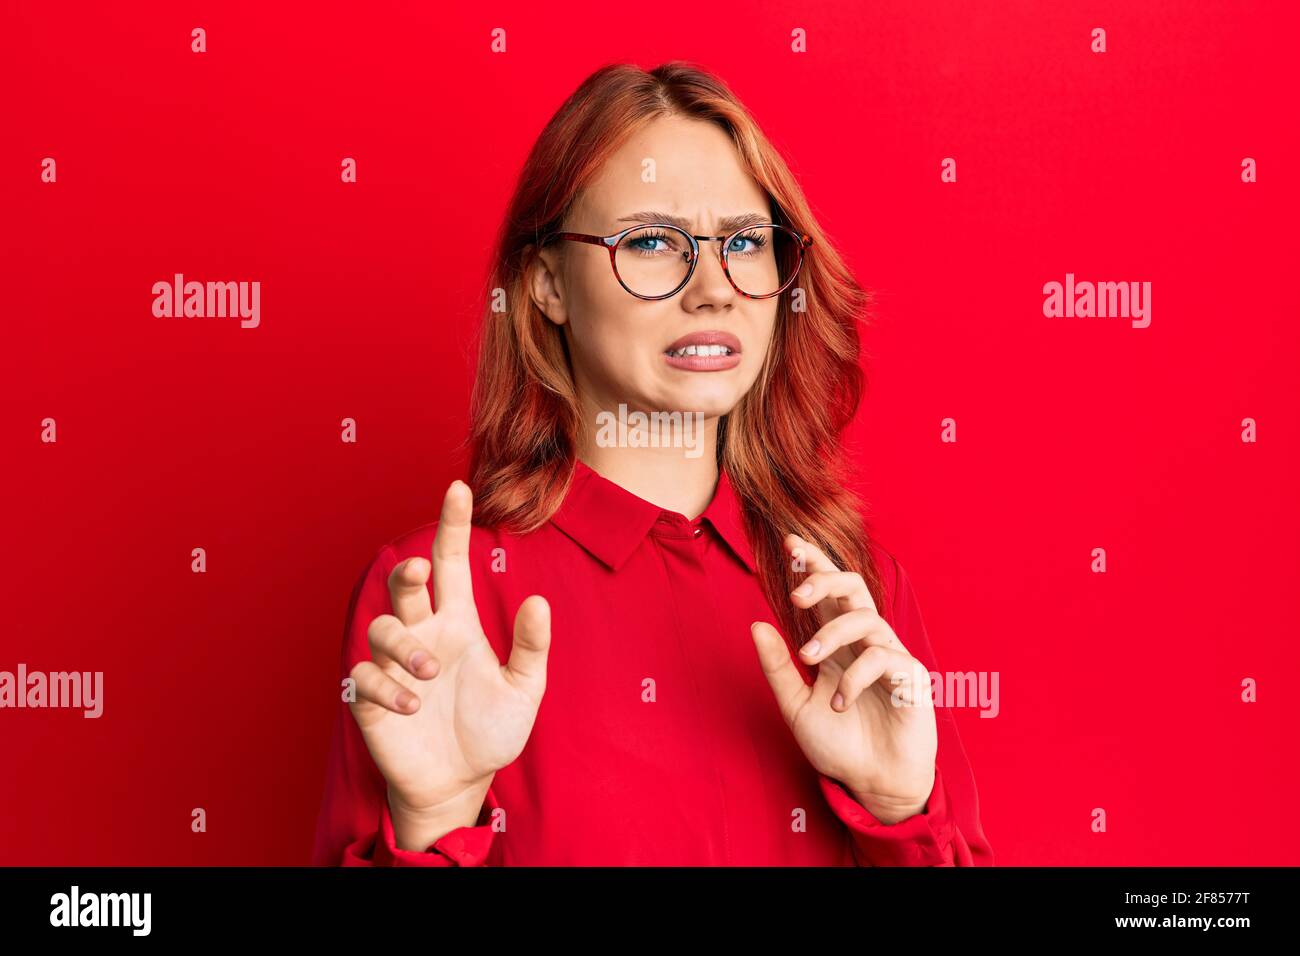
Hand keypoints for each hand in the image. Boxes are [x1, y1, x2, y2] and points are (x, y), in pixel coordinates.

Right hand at [348, 480, 551, 826]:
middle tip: (417, 571)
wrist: (460, 783)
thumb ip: (531, 648)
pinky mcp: (371, 697)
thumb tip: (538, 601)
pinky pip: (364, 674)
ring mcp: (394, 665)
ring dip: (403, 644)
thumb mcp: (524, 690)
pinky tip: (411, 707)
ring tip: (428, 673)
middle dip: (406, 572)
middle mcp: (424, 635)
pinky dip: (386, 686)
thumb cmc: (491, 732)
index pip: (452, 564)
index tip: (458, 487)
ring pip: (382, 627)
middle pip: (405, 584)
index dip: (452, 525)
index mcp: (459, 624)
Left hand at [750, 534, 936, 823]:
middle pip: (852, 587)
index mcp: (836, 643)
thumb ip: (777, 668)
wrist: (872, 784)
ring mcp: (889, 656)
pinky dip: (856, 677)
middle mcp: (863, 642)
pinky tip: (841, 703)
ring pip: (865, 617)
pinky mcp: (910, 677)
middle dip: (824, 578)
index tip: (790, 542)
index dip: (812, 564)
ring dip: (832, 633)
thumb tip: (755, 624)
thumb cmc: (839, 746)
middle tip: (796, 595)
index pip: (825, 593)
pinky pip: (883, 658)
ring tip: (808, 658)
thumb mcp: (795, 706)